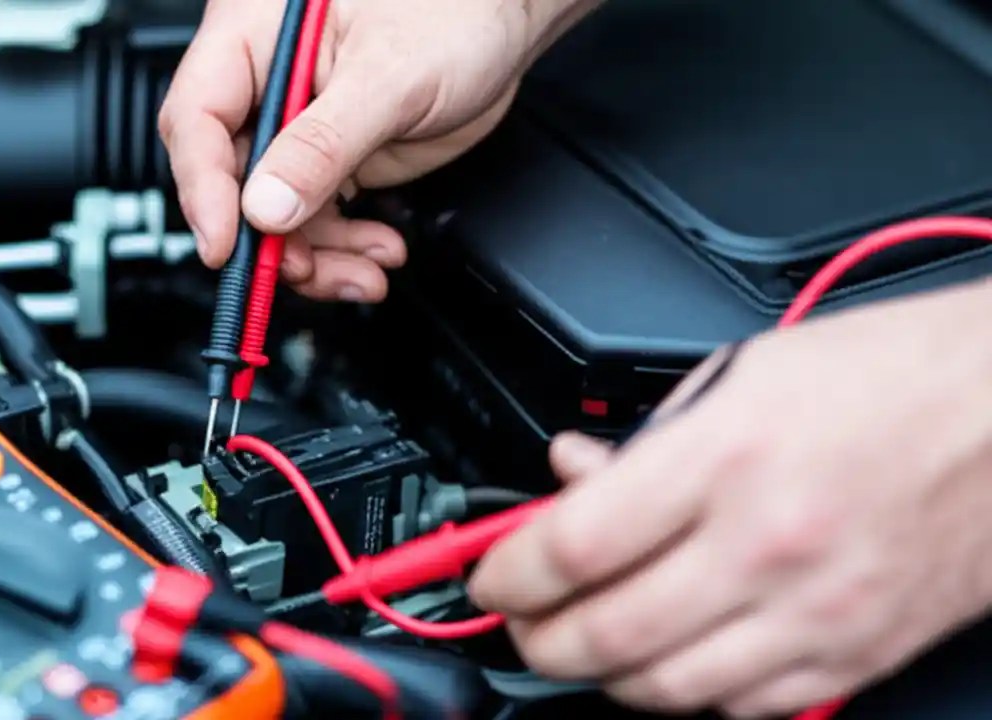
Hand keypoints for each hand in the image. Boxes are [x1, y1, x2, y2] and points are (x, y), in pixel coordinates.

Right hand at [159, 0, 599, 301]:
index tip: (225, 242)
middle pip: (231, 178)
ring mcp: (299, 127)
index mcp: (252, 34)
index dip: (204, 188)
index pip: (198, 117)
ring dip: (314, 256)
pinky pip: (317, 218)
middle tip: (297, 267)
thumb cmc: (455, 9)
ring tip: (360, 273)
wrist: (505, 23)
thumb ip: (324, 143)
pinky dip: (344, 249)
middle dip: (266, 236)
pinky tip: (377, 253)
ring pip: (275, 214)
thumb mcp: (389, 75)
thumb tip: (268, 205)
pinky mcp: (333, 159)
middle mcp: (267, 83)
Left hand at [469, 279, 991, 717]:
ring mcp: (816, 614)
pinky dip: (687, 691)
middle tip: (520, 619)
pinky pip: (743, 707)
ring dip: (602, 673)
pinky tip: (673, 655)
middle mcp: (768, 546)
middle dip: (535, 639)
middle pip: (604, 635)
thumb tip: (575, 475)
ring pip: (666, 689)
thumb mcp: (743, 373)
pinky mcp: (855, 655)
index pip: (571, 547)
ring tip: (584, 638)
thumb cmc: (890, 379)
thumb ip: (646, 439)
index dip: (506, 573)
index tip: (490, 576)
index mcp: (726, 460)